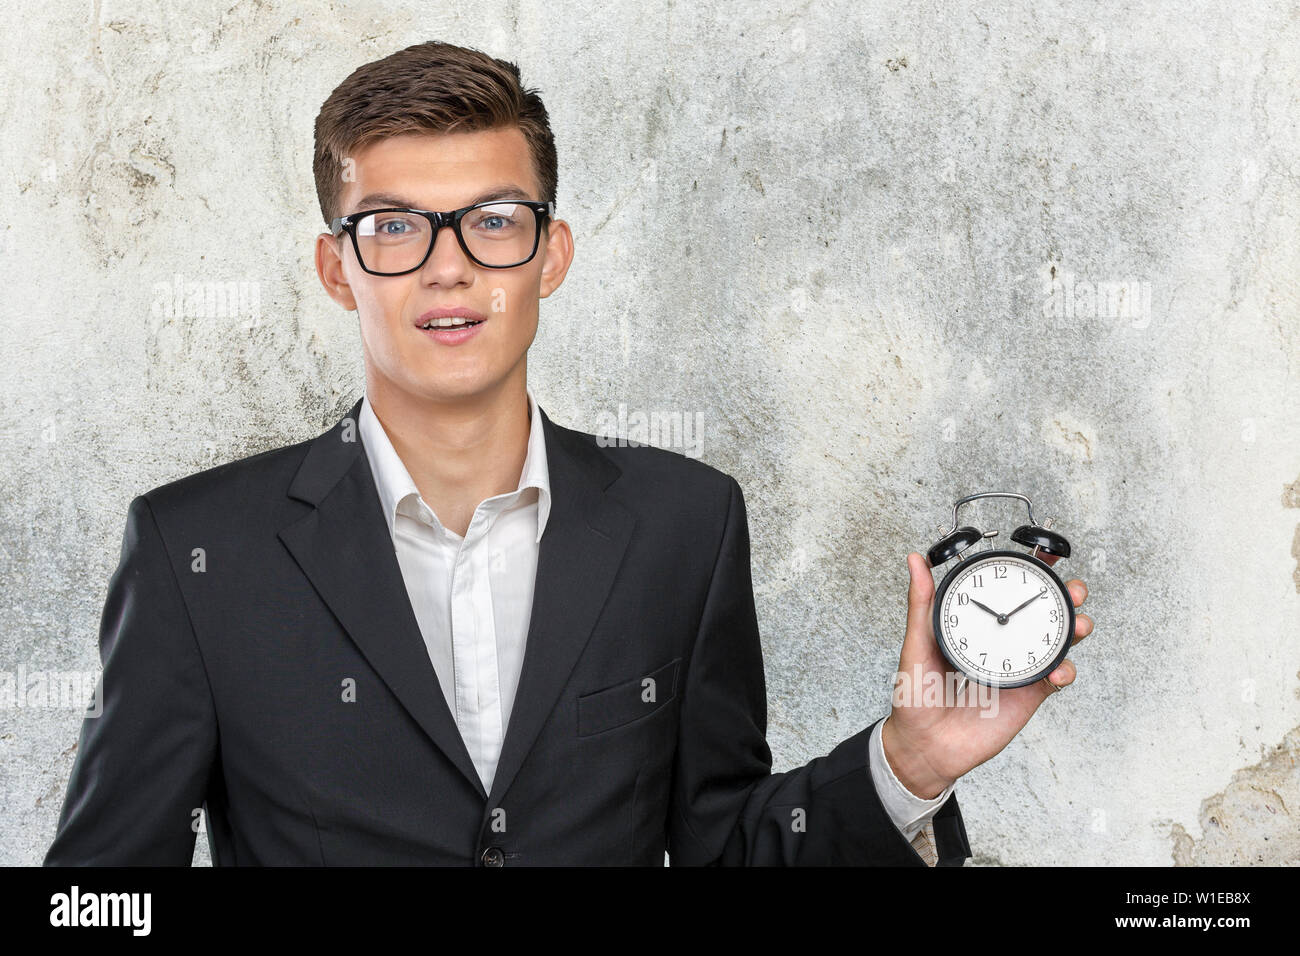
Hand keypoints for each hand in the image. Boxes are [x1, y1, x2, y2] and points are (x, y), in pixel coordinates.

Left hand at [880, 552, 1093, 798]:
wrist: (925, 745)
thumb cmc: (916, 695)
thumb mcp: (917, 643)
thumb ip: (921, 603)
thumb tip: (915, 560)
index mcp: (977, 625)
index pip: (1007, 592)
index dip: (1032, 572)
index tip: (1048, 555)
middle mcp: (1002, 643)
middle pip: (1043, 614)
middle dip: (1066, 598)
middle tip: (1073, 589)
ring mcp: (1017, 668)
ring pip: (1057, 642)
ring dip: (1075, 629)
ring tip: (1079, 624)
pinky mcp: (1027, 695)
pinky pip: (1055, 679)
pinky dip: (1064, 671)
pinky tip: (1058, 669)